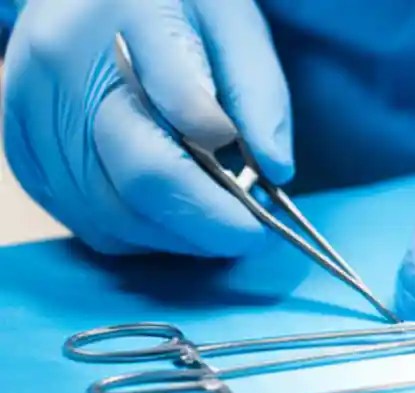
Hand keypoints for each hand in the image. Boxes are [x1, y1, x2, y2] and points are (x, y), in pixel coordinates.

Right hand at [2, 0, 291, 255]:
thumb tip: (275, 171)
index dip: (221, 198)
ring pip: (111, 216)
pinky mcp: (24, 151)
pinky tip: (171, 210)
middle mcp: (61, 72)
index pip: (178, 129)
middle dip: (206, 226)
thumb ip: (258, 94)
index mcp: (124, 28)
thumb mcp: (235, 28)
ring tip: (215, 218)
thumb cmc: (176, 4)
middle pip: (140, 184)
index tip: (263, 223)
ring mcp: (31, 114)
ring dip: (174, 234)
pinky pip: (87, 220)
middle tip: (250, 234)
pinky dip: (139, 230)